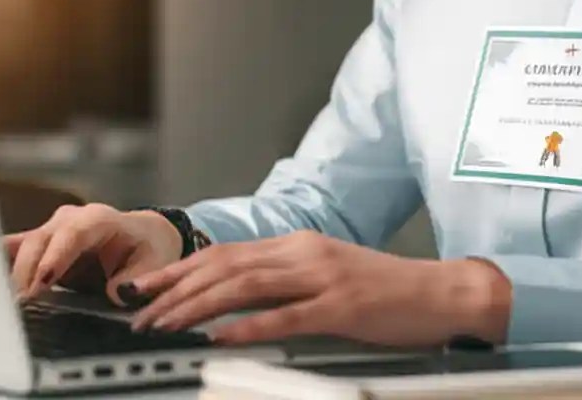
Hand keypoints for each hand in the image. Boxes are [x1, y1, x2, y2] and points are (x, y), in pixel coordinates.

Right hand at [3, 204, 182, 304]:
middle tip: (21, 303)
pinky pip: (13, 250)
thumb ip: (136, 278)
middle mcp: (70, 220)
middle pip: (41, 240)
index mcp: (100, 219)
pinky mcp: (39, 245)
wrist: (143, 237)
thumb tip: (115, 292)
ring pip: (23, 246)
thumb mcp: (154, 264)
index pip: (74, 233)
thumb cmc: (148, 248)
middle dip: (28, 271)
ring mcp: (51, 230)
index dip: (56, 256)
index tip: (43, 282)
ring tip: (5, 301)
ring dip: (12, 273)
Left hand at [124, 230, 510, 346]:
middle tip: (139, 311)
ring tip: (165, 323)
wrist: (442, 292)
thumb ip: (283, 283)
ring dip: (197, 306)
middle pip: (225, 265)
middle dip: (175, 289)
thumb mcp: (326, 277)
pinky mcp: (343, 306)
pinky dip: (248, 326)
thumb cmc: (384, 291)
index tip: (143, 286)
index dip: (178, 268)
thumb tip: (230, 302)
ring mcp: (324, 277)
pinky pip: (286, 316)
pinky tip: (221, 336)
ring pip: (245, 286)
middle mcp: (305, 253)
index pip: (224, 252)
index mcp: (298, 245)